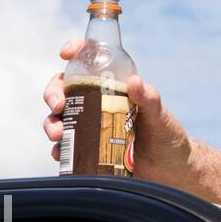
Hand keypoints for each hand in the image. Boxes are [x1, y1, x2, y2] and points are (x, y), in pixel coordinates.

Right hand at [43, 40, 192, 180]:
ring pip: (60, 118)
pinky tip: (59, 153)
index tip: (65, 53)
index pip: (90, 63)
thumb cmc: (166, 136)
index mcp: (114, 88)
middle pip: (65, 90)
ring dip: (51, 123)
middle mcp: (97, 104)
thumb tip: (134, 81)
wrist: (168, 170)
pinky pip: (65, 147)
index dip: (75, 51)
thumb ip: (150, 99)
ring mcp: (89, 127)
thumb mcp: (160, 116)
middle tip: (59, 105)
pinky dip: (58, 149)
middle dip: (53, 94)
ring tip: (58, 135)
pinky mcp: (86, 150)